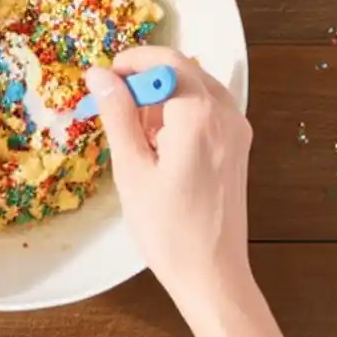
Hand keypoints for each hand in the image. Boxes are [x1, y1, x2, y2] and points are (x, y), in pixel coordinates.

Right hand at [87, 48, 303, 336]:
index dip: (131, 63)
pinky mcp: (237, 147)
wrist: (212, 274)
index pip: (166, 61)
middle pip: (183, 71)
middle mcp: (227, 115)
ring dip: (162, 99)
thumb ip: (117, 115)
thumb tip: (99, 75)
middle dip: (145, 81)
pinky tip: (159, 148)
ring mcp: (237, 131)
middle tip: (114, 109)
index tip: (103, 81)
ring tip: (135, 136)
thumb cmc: (168, 228)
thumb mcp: (132, 169)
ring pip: (195, 90)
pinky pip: (207, 111)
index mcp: (200, 115)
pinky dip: (180, 115)